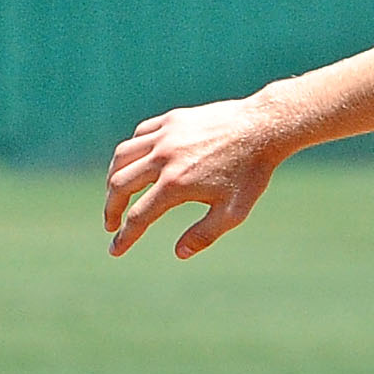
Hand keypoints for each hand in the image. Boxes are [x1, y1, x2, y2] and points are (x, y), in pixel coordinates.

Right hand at [103, 93, 287, 258]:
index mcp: (176, 185)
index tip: (115, 250)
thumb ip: (204, 234)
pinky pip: (139, 136)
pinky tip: (134, 164)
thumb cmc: (250, 174)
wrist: (262, 128)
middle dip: (111, 209)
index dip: (125, 237)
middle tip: (111, 225)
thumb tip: (179, 253)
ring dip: (113, 178)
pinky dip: (130, 152)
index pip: (139, 216)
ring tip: (115, 195)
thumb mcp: (233, 213)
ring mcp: (164, 135)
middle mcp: (163, 158)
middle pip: (120, 185)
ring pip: (122, 156)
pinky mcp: (170, 120)